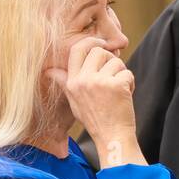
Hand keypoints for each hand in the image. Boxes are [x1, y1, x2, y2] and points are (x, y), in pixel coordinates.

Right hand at [51, 37, 141, 163]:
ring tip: (118, 91)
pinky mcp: (116, 86)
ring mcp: (99, 82)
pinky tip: (125, 96)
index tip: (101, 44)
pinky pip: (128, 74)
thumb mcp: (74, 101)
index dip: (91, 42)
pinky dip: (130, 84)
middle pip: (99, 51)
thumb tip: (49, 71)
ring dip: (121, 74)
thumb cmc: (95, 120)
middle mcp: (83, 80)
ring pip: (116, 62)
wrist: (112, 137)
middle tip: (113, 74)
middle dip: (110, 60)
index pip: (77, 49)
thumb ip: (65, 83)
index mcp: (72, 82)